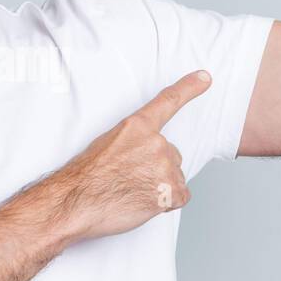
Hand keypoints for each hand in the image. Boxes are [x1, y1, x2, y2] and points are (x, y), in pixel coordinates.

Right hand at [46, 70, 210, 241]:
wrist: (75, 202)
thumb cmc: (85, 177)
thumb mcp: (106, 144)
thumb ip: (132, 143)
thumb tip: (143, 157)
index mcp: (137, 126)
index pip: (168, 102)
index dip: (189, 88)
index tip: (205, 77)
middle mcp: (155, 143)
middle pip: (170, 154)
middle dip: (156, 167)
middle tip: (129, 179)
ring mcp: (164, 167)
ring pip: (174, 176)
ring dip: (158, 186)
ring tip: (130, 192)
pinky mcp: (170, 191)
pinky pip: (180, 196)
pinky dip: (166, 202)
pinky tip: (143, 202)